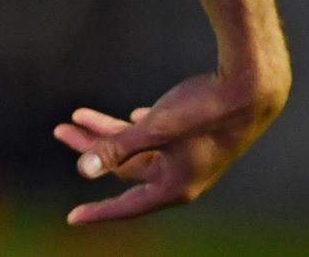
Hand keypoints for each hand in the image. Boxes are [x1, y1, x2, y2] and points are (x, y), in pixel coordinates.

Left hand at [53, 70, 286, 223]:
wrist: (250, 90)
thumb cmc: (204, 112)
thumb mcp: (156, 130)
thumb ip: (118, 149)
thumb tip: (84, 171)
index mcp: (174, 186)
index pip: (128, 204)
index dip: (98, 211)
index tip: (71, 217)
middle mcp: (180, 176)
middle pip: (124, 168)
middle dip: (90, 148)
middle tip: (59, 130)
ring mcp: (187, 156)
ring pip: (137, 149)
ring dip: (107, 132)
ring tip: (77, 114)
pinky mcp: (192, 135)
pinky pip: (156, 137)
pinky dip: (136, 128)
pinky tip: (127, 116)